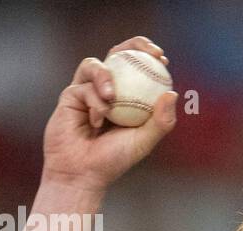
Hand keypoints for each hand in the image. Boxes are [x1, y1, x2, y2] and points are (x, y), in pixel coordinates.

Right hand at [41, 36, 175, 193]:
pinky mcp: (70, 95)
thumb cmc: (114, 160)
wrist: (81, 172)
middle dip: (133, 45)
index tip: (162, 57)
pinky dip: (94, 102)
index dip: (150, 57)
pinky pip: (83, 87)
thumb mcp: (143, 141)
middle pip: (118, 54)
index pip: (139, 68)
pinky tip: (97, 120)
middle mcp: (108, 90)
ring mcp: (87, 90)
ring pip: (96, 66)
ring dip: (105, 78)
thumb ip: (160, 121)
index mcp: (128, 97)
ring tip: (112, 98)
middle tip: (148, 50)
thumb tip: (173, 94)